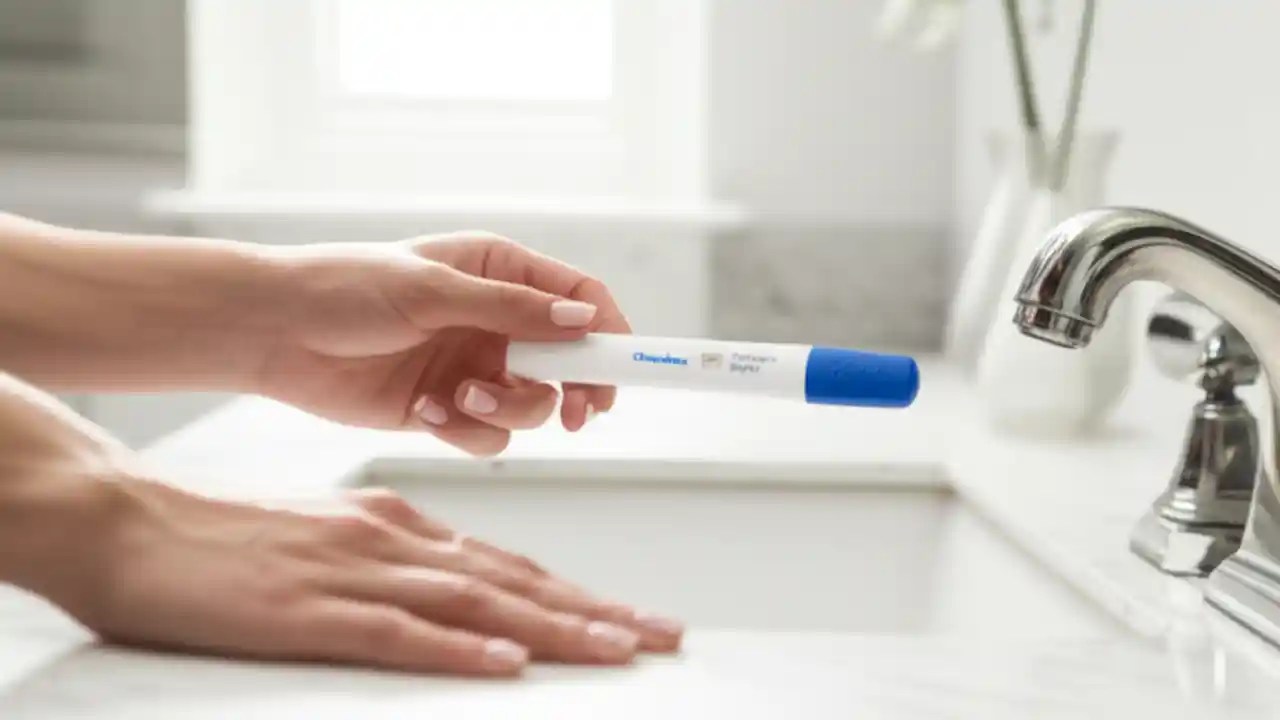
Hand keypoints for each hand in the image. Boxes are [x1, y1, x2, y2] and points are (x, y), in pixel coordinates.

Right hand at [0, 376, 681, 676]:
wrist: (135, 522)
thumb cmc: (229, 536)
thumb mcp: (332, 534)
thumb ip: (396, 555)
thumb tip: (457, 582)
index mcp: (399, 526)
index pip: (508, 565)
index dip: (576, 593)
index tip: (630, 617)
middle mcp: (392, 544)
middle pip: (513, 581)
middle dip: (594, 613)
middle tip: (661, 635)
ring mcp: (353, 575)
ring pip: (474, 603)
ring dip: (553, 628)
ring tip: (617, 650)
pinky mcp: (307, 613)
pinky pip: (395, 634)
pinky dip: (456, 650)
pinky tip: (503, 666)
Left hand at [257, 232, 631, 455]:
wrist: (274, 333)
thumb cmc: (345, 288)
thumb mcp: (434, 290)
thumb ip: (513, 309)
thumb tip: (583, 319)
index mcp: (499, 271)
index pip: (579, 296)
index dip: (609, 332)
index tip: (623, 368)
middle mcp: (494, 320)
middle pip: (569, 361)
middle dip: (573, 389)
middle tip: (579, 414)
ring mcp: (472, 366)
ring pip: (531, 405)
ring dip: (506, 409)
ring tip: (460, 398)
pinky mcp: (446, 408)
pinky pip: (488, 433)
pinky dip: (466, 431)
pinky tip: (427, 410)